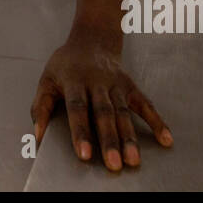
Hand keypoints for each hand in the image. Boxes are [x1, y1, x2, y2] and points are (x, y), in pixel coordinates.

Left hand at [31, 29, 171, 170]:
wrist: (92, 38)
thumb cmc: (66, 64)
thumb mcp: (46, 79)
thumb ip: (41, 108)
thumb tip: (37, 136)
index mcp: (74, 81)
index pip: (78, 108)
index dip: (81, 131)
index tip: (84, 154)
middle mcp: (97, 83)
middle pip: (104, 113)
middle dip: (109, 140)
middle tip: (114, 164)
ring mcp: (116, 84)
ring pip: (124, 112)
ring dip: (130, 137)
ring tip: (134, 160)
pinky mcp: (131, 86)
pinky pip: (145, 104)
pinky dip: (157, 122)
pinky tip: (165, 139)